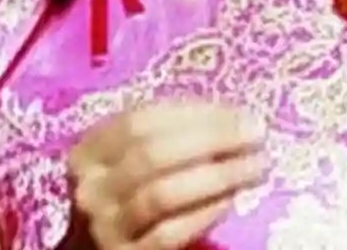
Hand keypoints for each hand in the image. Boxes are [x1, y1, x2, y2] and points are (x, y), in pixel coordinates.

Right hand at [65, 102, 268, 248]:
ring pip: (162, 194)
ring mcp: (106, 226)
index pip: (140, 120)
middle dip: (212, 140)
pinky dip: (205, 212)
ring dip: (218, 176)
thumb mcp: (134, 158)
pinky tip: (232, 199)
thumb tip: (235, 118)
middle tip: (257, 136)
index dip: (196, 114)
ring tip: (256, 167)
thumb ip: (171, 135)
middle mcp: (91, 187)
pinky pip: (169, 233)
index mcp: (89, 150)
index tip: (243, 114)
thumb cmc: (130, 193)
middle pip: (152, 154)